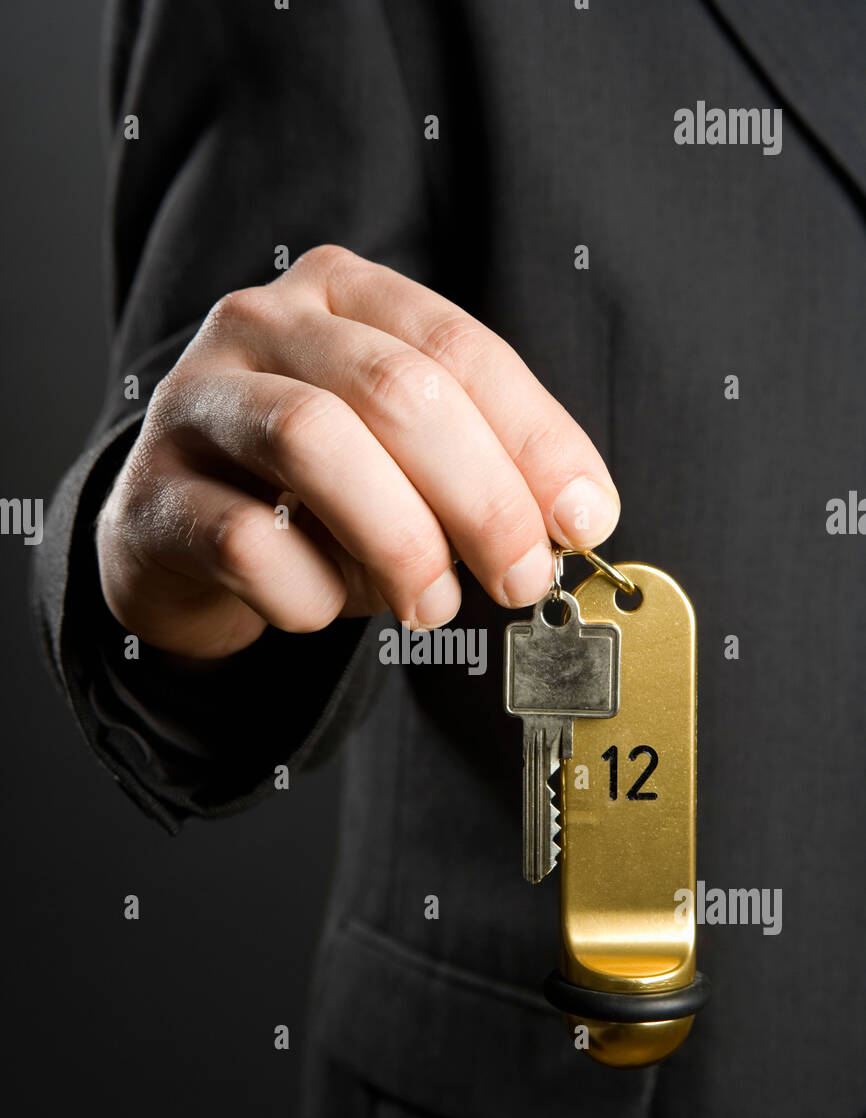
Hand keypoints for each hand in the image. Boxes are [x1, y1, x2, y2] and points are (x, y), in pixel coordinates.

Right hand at [96, 245, 619, 659]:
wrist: (178, 537)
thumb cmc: (311, 499)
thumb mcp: (407, 469)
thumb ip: (482, 474)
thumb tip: (575, 521)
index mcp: (343, 295)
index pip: (461, 348)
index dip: (536, 439)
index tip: (586, 519)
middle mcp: (262, 324)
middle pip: (398, 389)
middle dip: (483, 498)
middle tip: (519, 579)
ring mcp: (197, 400)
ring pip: (314, 441)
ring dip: (400, 541)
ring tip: (429, 602)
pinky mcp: (153, 491)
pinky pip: (247, 540)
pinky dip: (309, 594)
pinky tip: (319, 605)